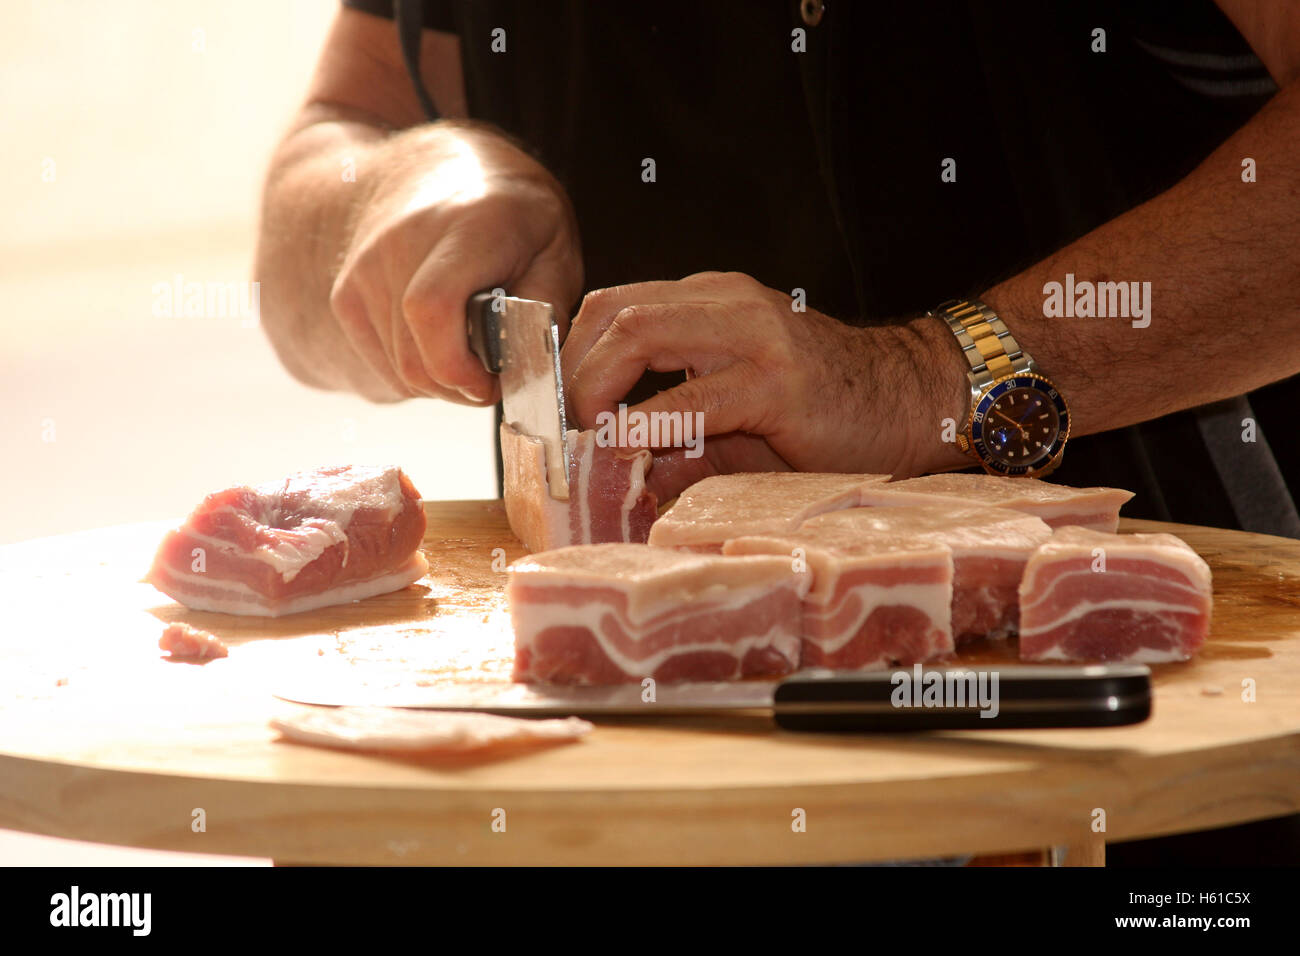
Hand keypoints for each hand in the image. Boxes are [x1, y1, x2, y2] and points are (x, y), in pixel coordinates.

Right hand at [330, 123, 581, 402]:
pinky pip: (381, 364)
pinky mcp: (347, 293)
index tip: (492, 381)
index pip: (432, 309)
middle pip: (414, 358)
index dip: (459, 367)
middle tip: (492, 376)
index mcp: (465, 225)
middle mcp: (400, 242)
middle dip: (460, 387)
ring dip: (441, 381)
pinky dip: (415, 372)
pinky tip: (441, 343)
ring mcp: (364, 268)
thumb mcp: (556, 247)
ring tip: (471, 350)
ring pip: (398, 371)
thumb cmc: (511, 213)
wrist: (438, 167)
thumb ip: (544, 306)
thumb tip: (525, 367)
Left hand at [562, 271, 968, 497]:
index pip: (612, 308)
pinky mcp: (779, 382)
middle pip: (612, 313)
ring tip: (586, 438)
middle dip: (569, 375)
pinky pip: (695, 397)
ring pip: (638, 333)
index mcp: (709, 301)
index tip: (553, 412)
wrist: (913, 399)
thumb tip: (610, 473)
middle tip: (562, 432)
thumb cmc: (825, 410)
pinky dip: (647, 422)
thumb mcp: (735, 416)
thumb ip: (673, 436)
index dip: (569, 358)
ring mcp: (753, 335)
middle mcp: (725, 303)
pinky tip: (627, 446)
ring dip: (594, 390)